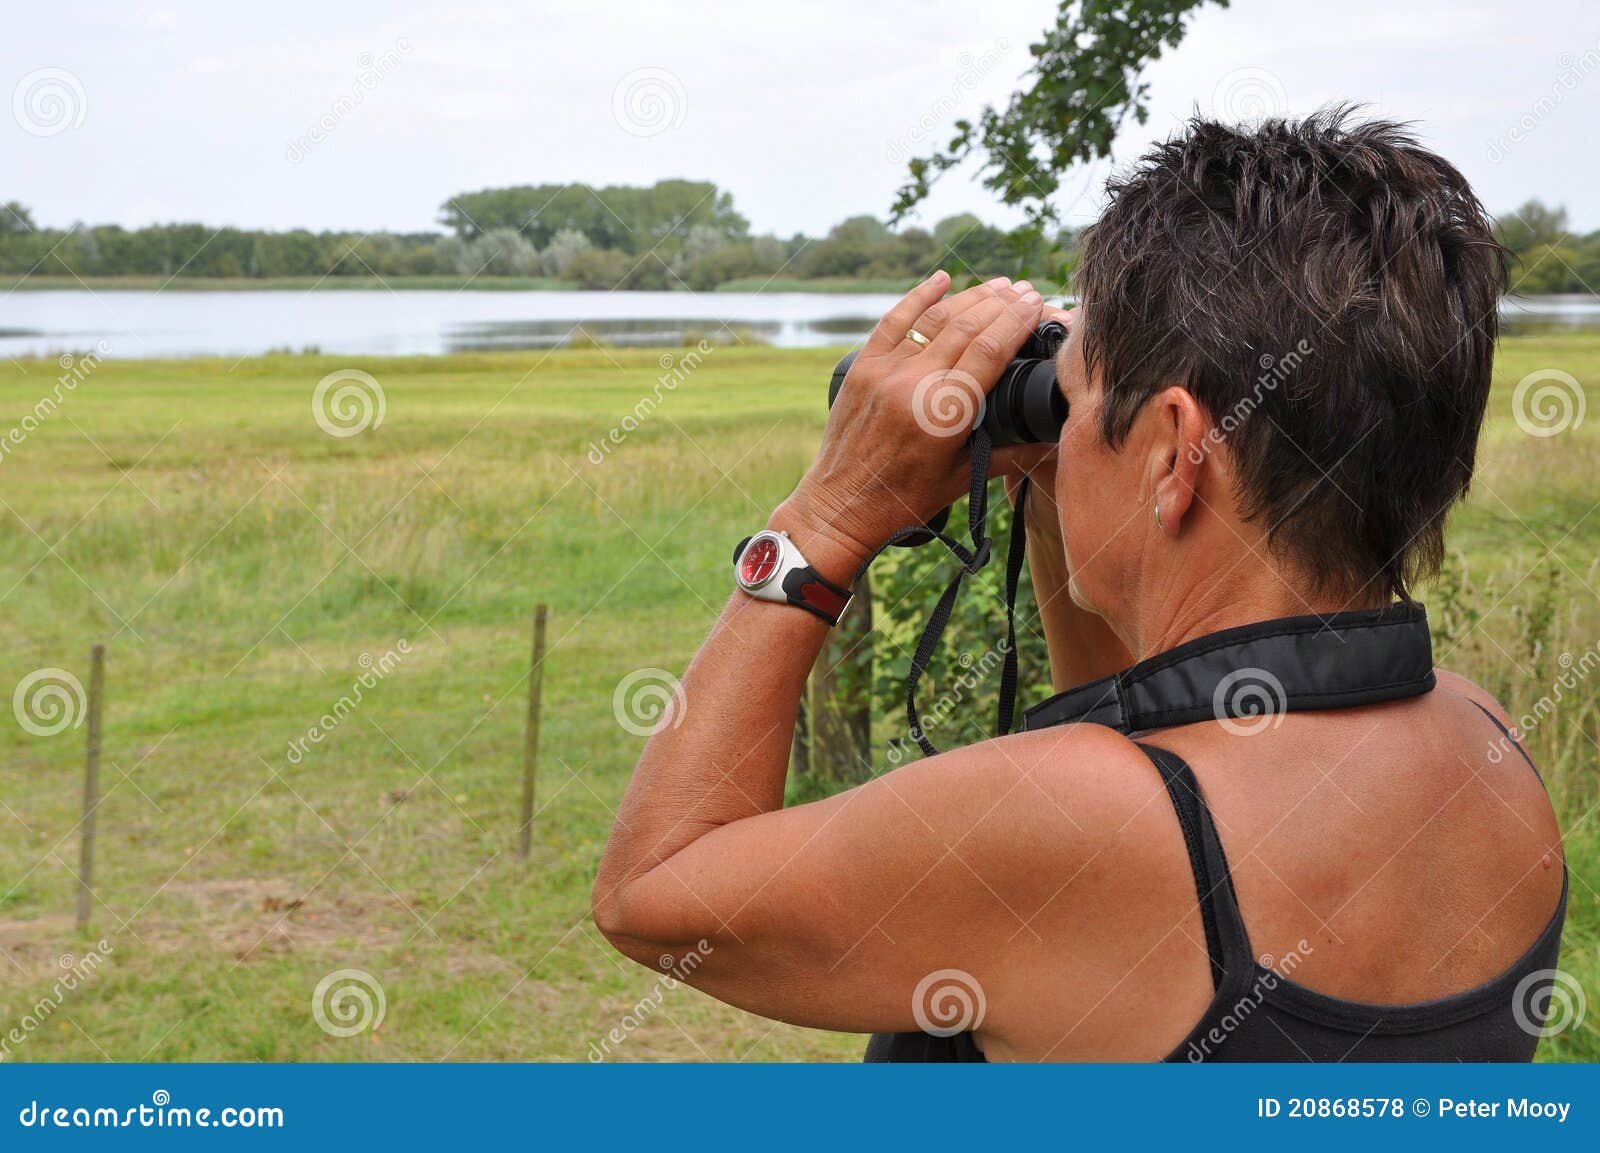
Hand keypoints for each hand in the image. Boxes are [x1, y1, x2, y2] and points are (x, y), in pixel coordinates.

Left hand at [776, 272, 1044, 575]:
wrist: (842, 507)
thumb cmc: (904, 501)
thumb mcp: (962, 479)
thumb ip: (1010, 455)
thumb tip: (1055, 440)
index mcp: (944, 414)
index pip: (990, 351)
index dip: (1016, 321)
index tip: (1036, 303)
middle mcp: (914, 385)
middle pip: (967, 328)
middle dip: (1001, 304)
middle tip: (1025, 290)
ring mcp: (884, 372)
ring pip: (934, 320)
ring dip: (970, 297)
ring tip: (998, 285)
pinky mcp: (862, 368)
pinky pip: (894, 322)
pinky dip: (918, 297)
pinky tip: (941, 279)